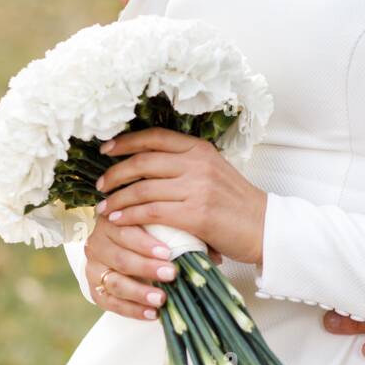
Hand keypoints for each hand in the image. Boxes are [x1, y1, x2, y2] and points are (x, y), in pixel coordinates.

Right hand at [83, 212, 222, 320]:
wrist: (124, 247)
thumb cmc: (154, 233)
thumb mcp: (166, 228)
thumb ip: (185, 235)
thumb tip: (217, 258)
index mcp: (115, 218)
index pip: (126, 228)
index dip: (145, 242)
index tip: (168, 253)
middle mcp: (98, 240)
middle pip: (120, 256)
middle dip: (146, 267)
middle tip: (170, 274)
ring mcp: (93, 265)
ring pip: (114, 281)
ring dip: (139, 291)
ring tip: (162, 299)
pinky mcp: (94, 287)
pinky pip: (109, 302)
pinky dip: (132, 309)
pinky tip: (152, 314)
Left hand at [94, 128, 266, 265]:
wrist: (264, 228)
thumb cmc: (236, 203)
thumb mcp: (214, 172)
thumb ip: (186, 165)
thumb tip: (147, 164)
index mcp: (201, 149)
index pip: (156, 137)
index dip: (126, 142)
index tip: (106, 149)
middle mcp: (198, 164)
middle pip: (143, 161)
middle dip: (115, 173)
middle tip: (100, 184)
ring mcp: (197, 188)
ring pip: (143, 189)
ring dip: (117, 199)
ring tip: (104, 208)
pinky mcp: (196, 214)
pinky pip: (152, 212)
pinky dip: (130, 216)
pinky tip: (119, 221)